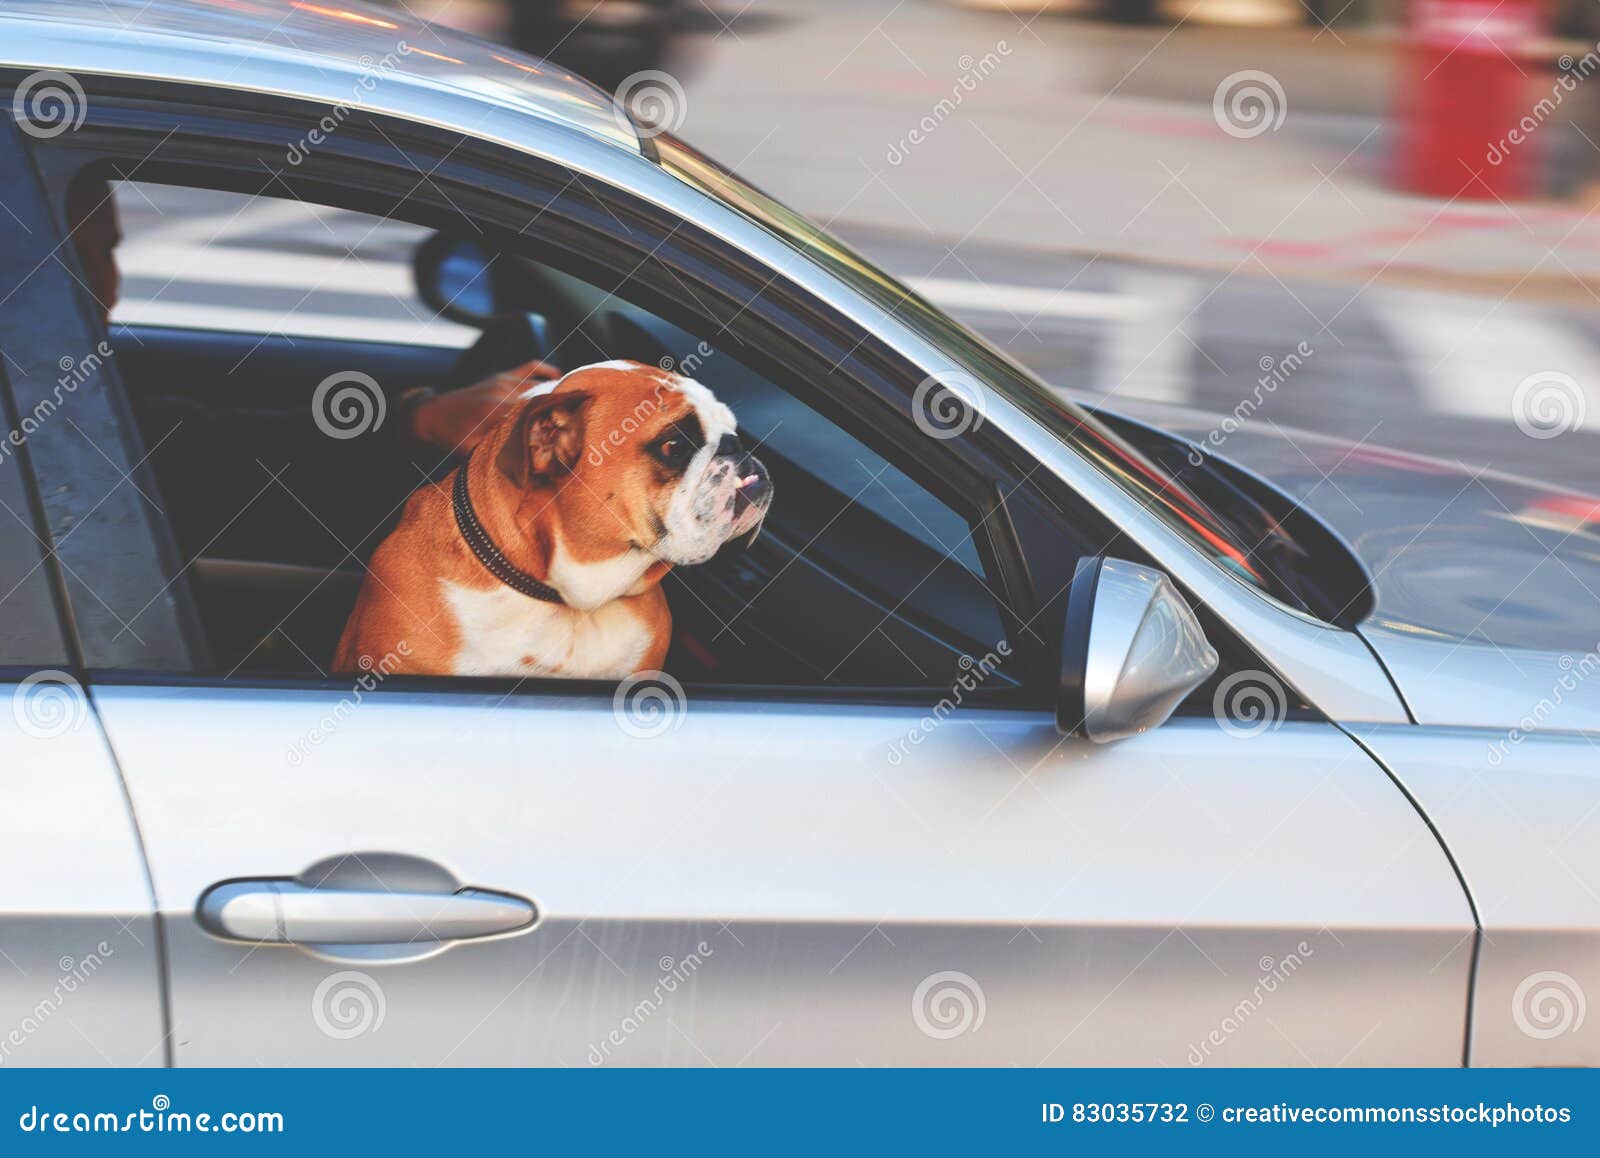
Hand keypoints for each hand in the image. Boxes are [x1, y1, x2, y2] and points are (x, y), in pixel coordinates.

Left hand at [406, 360, 561, 455]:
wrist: (428, 414)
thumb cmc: (449, 436)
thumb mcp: (470, 452)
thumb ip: (495, 456)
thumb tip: (523, 470)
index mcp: (495, 411)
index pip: (532, 416)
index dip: (551, 425)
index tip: (568, 435)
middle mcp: (502, 391)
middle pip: (540, 399)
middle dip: (558, 411)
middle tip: (578, 421)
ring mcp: (502, 380)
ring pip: (538, 384)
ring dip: (555, 393)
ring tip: (574, 404)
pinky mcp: (501, 375)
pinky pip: (529, 367)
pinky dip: (545, 370)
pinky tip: (558, 375)